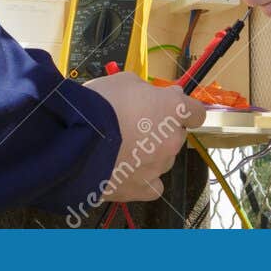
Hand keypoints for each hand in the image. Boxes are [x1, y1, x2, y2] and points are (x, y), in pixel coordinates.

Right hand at [82, 71, 206, 200]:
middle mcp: (172, 139)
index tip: (168, 107)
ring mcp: (159, 166)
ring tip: (123, 149)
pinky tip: (128, 171)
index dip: (181, 109)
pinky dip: (143, 179)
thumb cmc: (99, 104)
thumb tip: (158, 96)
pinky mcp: (142, 188)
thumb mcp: (124, 81)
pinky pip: (152, 185)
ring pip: (163, 159)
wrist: (74, 140)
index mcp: (173, 109)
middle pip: (176, 136)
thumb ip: (148, 90)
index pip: (195, 112)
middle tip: (135, 126)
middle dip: (161, 130)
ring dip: (151, 154)